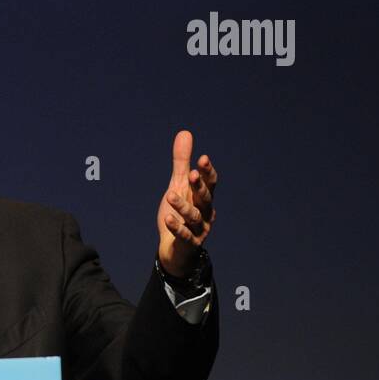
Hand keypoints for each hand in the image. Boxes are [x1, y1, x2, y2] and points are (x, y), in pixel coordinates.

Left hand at [157, 130, 216, 276]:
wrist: (173, 246)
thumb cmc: (179, 212)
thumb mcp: (178, 185)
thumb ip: (182, 162)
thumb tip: (185, 132)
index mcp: (203, 197)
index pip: (210, 183)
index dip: (208, 172)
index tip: (202, 158)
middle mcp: (205, 212)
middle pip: (205, 198)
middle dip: (199, 187)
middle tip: (192, 174)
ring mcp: (198, 229)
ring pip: (194, 216)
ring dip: (183, 206)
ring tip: (170, 195)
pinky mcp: (189, 243)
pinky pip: (184, 235)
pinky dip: (177, 227)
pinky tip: (168, 219)